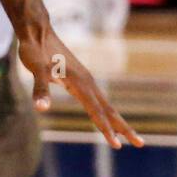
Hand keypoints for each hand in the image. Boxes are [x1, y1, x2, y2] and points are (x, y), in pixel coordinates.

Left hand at [16, 22, 142, 149]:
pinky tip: (105, 116)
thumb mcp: (35, 71)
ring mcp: (85, 80)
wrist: (37, 32)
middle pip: (109, 110)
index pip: (96, 112)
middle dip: (123, 128)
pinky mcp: (80, 78)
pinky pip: (96, 99)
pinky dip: (105, 111)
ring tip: (128, 135)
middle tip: (140, 144)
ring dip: (117, 121)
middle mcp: (87, 82)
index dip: (105, 129)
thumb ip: (40, 90)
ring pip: (105, 104)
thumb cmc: (35, 51)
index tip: (116, 145)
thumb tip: (42, 108)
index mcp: (80, 83)